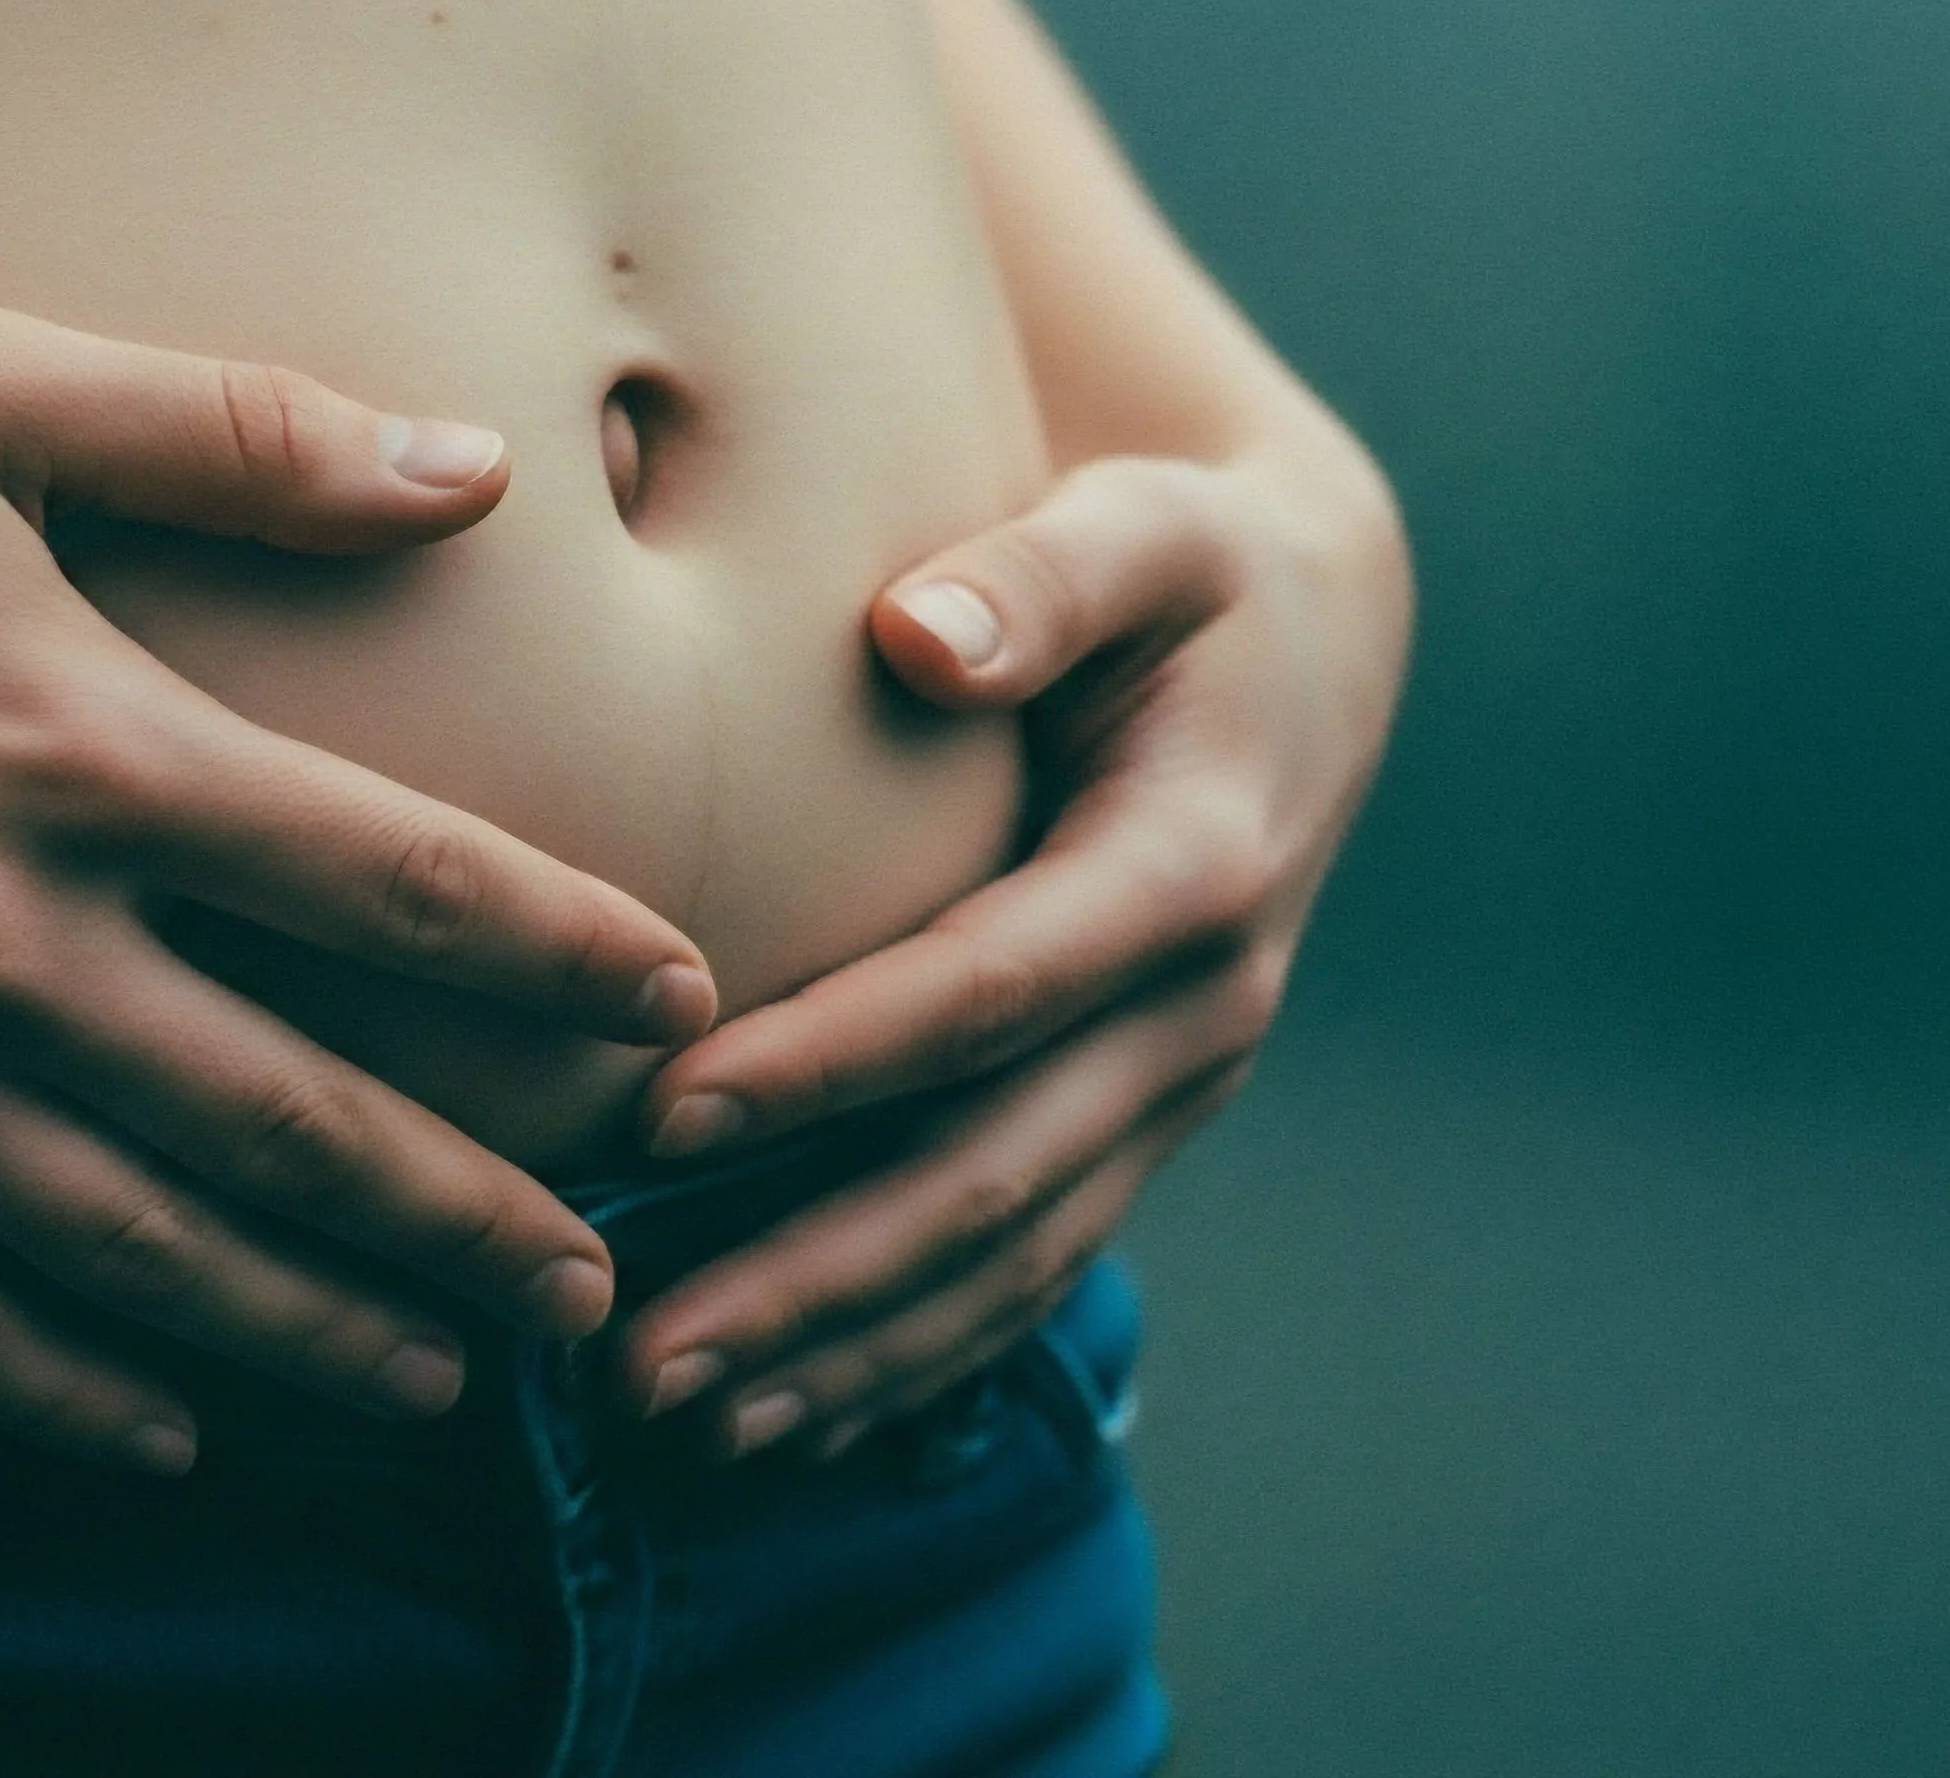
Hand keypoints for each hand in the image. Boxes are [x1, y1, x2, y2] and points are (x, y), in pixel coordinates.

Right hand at [0, 306, 718, 1473]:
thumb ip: (232, 428)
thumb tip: (472, 466)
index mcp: (72, 739)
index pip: (393, 879)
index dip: (564, 954)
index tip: (681, 1005)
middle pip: (293, 1123)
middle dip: (470, 1219)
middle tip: (600, 1296)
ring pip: (135, 1251)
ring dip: (310, 1332)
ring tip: (438, 1384)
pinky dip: (64, 1388)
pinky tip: (172, 1428)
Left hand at [612, 446, 1408, 1458]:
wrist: (1310, 646)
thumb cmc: (1190, 568)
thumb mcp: (1145, 528)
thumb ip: (1038, 573)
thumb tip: (918, 637)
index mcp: (1188, 869)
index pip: (989, 989)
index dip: (833, 1062)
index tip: (664, 1111)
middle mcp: (1198, 1011)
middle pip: (993, 1177)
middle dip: (814, 1278)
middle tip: (639, 1355)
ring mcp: (1174, 1089)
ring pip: (1007, 1260)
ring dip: (844, 1351)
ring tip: (676, 1416)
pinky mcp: (1137, 1126)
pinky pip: (1025, 1272)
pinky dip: (908, 1356)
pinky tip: (783, 1420)